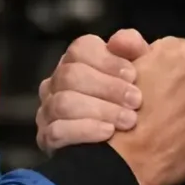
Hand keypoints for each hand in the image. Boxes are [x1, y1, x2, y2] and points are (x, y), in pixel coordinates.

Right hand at [36, 28, 146, 151]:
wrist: (124, 144)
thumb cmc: (129, 97)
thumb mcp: (138, 69)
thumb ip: (133, 48)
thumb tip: (118, 41)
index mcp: (76, 60)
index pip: (81, 49)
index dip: (108, 60)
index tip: (133, 75)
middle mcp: (56, 82)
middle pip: (71, 75)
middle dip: (108, 88)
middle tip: (137, 101)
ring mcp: (47, 110)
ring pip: (63, 103)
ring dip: (100, 110)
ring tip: (128, 120)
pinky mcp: (45, 138)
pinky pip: (56, 132)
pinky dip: (85, 130)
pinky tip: (108, 133)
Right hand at [112, 35, 184, 184]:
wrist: (122, 167)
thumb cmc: (117, 121)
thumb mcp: (118, 72)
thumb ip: (130, 46)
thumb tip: (129, 37)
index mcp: (179, 53)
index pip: (175, 53)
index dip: (159, 71)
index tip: (148, 87)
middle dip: (179, 89)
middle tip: (156, 110)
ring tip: (166, 129)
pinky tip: (178, 141)